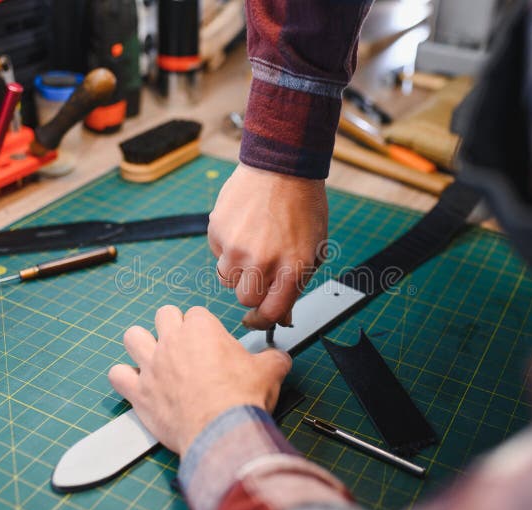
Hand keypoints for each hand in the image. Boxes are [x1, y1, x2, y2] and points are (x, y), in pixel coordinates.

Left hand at [108, 305, 292, 456]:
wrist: (221, 430)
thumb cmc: (242, 398)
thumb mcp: (270, 371)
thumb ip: (273, 358)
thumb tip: (279, 358)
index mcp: (202, 330)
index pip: (197, 314)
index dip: (205, 329)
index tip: (212, 345)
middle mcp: (172, 341)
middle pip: (164, 316)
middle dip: (173, 327)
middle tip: (185, 348)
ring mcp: (152, 365)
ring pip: (133, 337)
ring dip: (142, 345)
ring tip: (155, 359)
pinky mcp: (139, 392)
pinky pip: (117, 375)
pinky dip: (124, 379)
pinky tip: (136, 385)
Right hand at [208, 163, 327, 328]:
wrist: (282, 166)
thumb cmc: (303, 206)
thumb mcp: (314, 249)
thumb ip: (297, 285)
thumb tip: (283, 317)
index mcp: (292, 269)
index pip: (270, 313)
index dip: (262, 321)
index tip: (256, 319)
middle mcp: (262, 262)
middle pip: (244, 298)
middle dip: (251, 289)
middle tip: (260, 270)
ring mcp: (236, 247)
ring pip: (227, 278)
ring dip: (238, 268)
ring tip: (253, 242)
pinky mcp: (218, 231)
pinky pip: (217, 253)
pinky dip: (227, 247)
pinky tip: (244, 227)